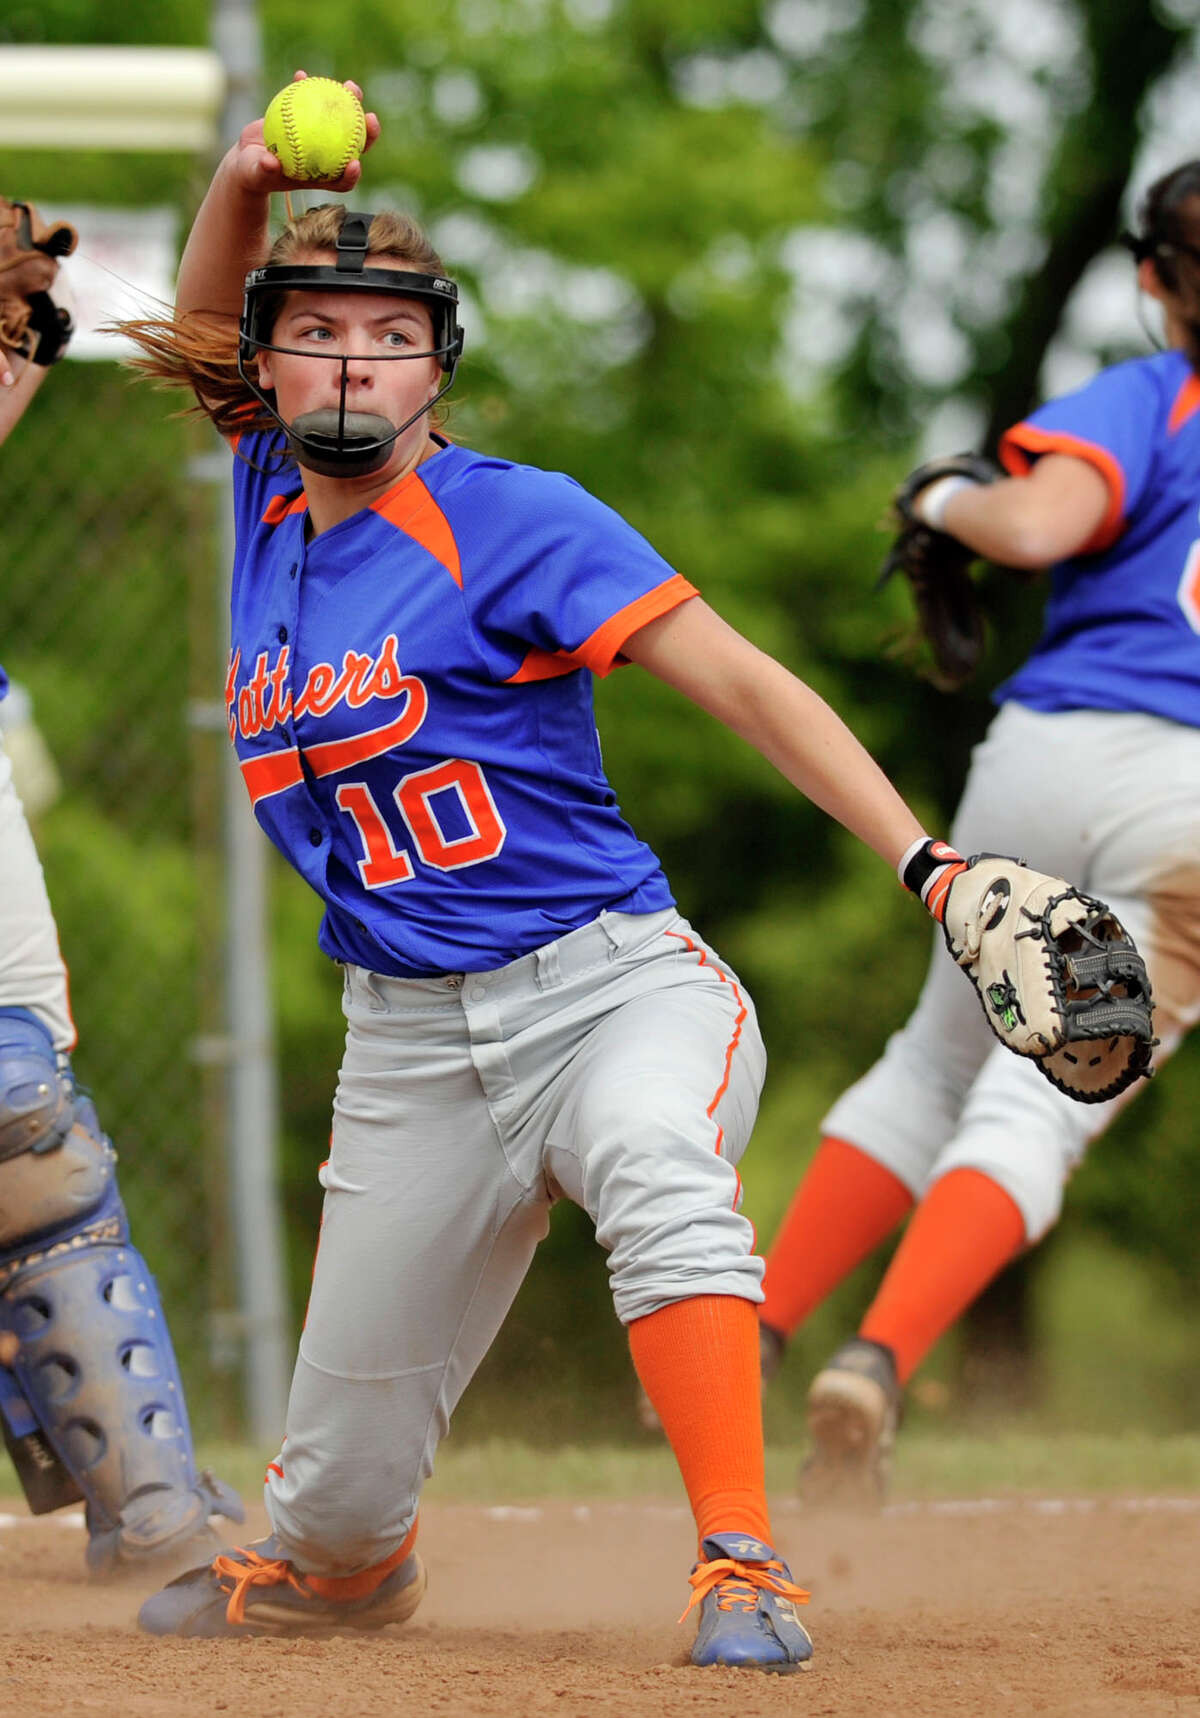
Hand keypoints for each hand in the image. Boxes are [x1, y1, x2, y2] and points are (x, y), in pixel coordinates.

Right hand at [232, 71, 380, 195]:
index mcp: (320, 176)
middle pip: (353, 146)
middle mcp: (326, 156)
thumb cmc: (253, 173)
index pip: (342, 180)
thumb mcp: (254, 174)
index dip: (352, 174)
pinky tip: (300, 75)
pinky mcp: (306, 117)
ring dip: (349, 101)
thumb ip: (263, 170)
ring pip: (340, 119)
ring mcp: (319, 135)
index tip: (355, 164)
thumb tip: (269, 163)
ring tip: (349, 85)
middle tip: (370, 117)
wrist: (248, 158)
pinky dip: (307, 87)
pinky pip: (311, 99)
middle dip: (366, 133)